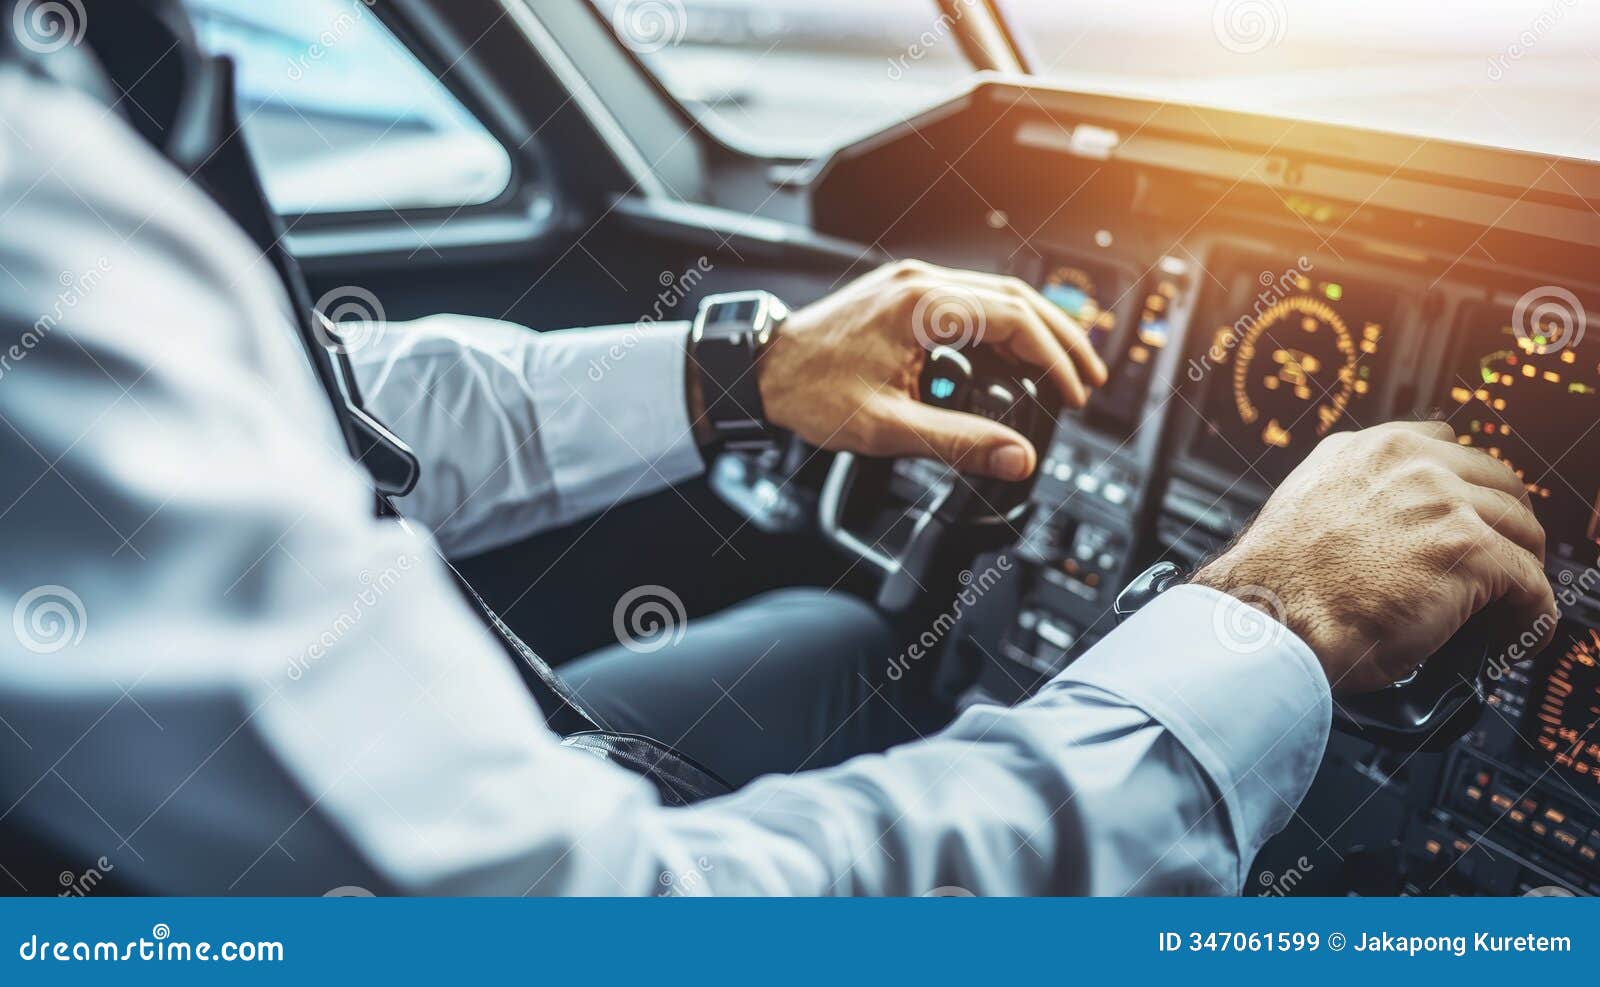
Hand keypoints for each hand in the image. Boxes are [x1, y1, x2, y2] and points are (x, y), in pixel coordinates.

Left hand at [755, 260, 1106, 480]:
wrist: (759, 372)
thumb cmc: (809, 392)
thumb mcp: (888, 428)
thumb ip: (959, 442)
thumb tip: (1016, 457)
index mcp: (921, 305)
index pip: (1015, 319)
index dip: (1055, 358)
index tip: (1073, 394)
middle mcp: (919, 282)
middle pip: (1016, 298)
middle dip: (1060, 339)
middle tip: (1088, 380)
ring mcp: (910, 284)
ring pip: (995, 296)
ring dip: (1034, 332)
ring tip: (1061, 372)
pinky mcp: (903, 296)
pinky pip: (968, 303)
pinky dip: (1000, 329)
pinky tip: (1011, 361)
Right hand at [1191, 421, 1556, 693]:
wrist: (1272, 617)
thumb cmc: (1277, 583)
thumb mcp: (1305, 508)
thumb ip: (1352, 496)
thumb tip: (1386, 529)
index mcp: (1370, 450)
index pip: (1446, 445)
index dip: (1465, 487)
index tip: (1467, 517)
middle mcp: (1411, 464)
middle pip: (1499, 482)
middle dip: (1505, 525)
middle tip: (1501, 565)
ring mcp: (1444, 502)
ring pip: (1522, 530)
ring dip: (1521, 569)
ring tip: (1508, 606)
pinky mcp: (1469, 550)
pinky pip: (1531, 582)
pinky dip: (1532, 613)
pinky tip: (1517, 632)